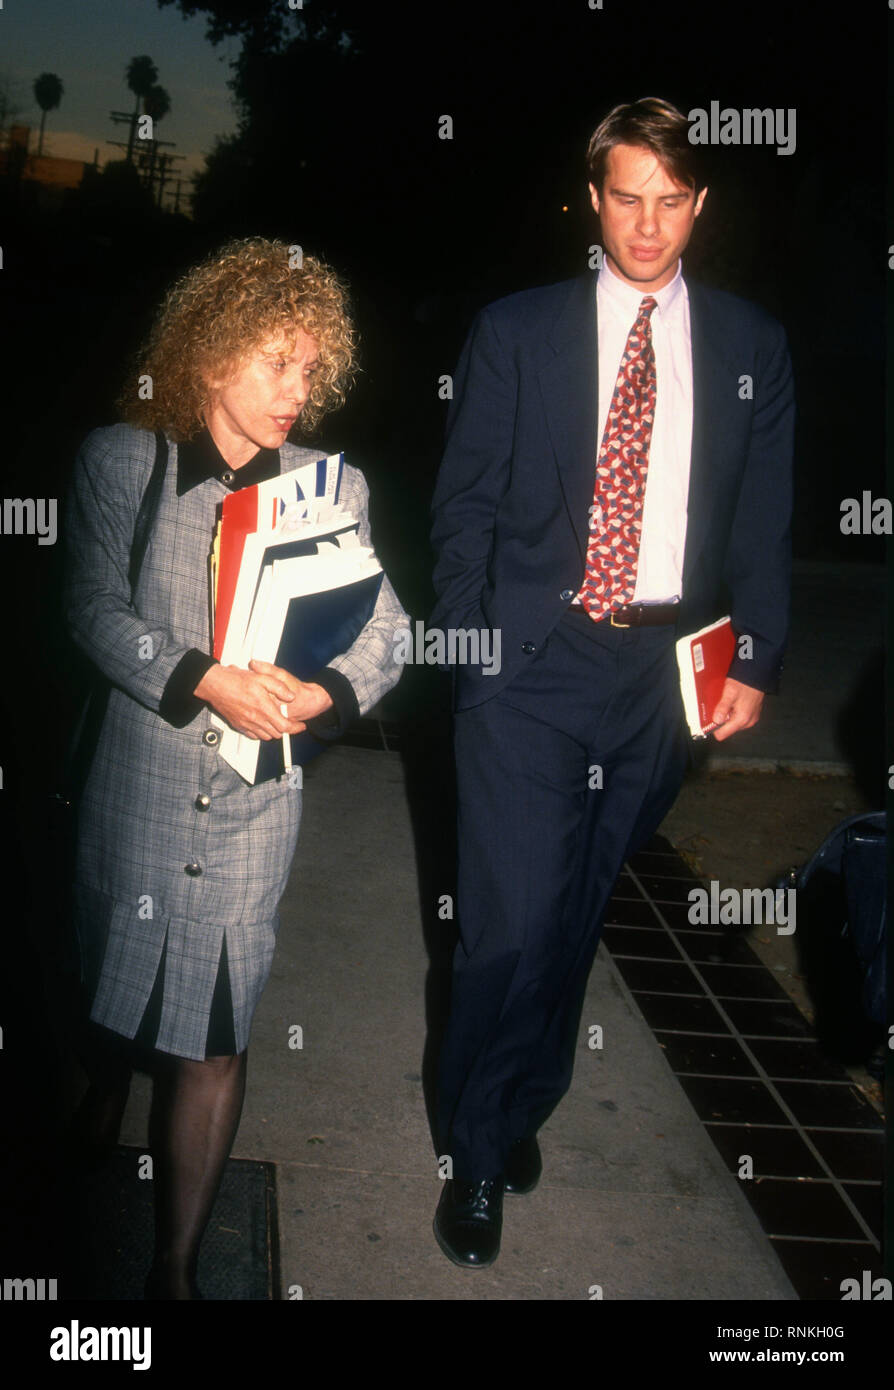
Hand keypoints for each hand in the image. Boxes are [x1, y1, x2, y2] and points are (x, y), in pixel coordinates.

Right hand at [193, 662, 331, 738]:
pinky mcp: (238, 725)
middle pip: (276, 733)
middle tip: (288, 721)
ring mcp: (246, 724)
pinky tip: (262, 723)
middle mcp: (255, 720)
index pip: (284, 726)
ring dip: (273, 731)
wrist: (215, 685)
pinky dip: (260, 732)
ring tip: (275, 721)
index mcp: (264, 709)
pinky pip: (253, 735)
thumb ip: (279, 688)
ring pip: (266, 736)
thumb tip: (291, 697)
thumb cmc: (236, 680)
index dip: (295, 727)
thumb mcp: (262, 678)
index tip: (300, 725)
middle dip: (285, 729)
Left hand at [709, 678, 764, 741]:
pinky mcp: (752, 715)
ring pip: (732, 724)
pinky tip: (733, 703)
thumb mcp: (729, 693)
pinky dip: (733, 713)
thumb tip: (716, 720)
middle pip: (727, 729)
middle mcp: (747, 722)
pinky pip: (738, 719)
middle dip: (721, 719)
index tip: (710, 718)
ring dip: (727, 716)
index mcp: (741, 719)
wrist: (757, 675)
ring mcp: (751, 720)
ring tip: (727, 703)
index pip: (722, 734)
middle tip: (720, 706)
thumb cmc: (744, 682)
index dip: (713, 727)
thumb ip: (723, 708)